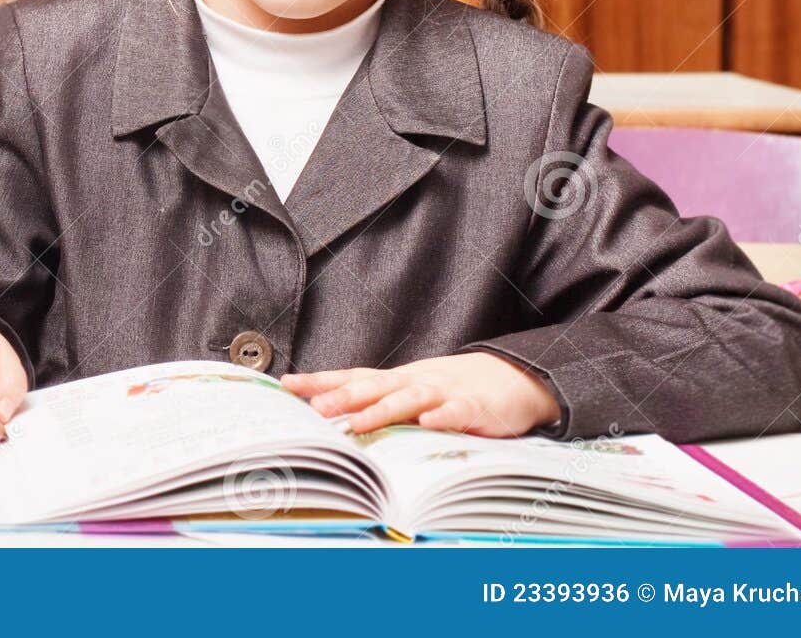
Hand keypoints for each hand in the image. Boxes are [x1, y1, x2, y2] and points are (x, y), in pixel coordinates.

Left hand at [281, 352, 561, 436]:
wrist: (514, 377)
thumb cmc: (454, 389)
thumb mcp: (413, 392)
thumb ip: (380, 404)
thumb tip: (331, 417)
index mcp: (397, 380)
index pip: (351, 377)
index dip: (320, 381)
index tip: (286, 384)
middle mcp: (414, 382)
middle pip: (373, 387)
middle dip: (342, 398)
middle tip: (313, 410)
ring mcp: (444, 392)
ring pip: (409, 400)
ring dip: (381, 411)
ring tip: (357, 423)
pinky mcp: (475, 408)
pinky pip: (457, 412)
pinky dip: (443, 417)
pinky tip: (430, 423)